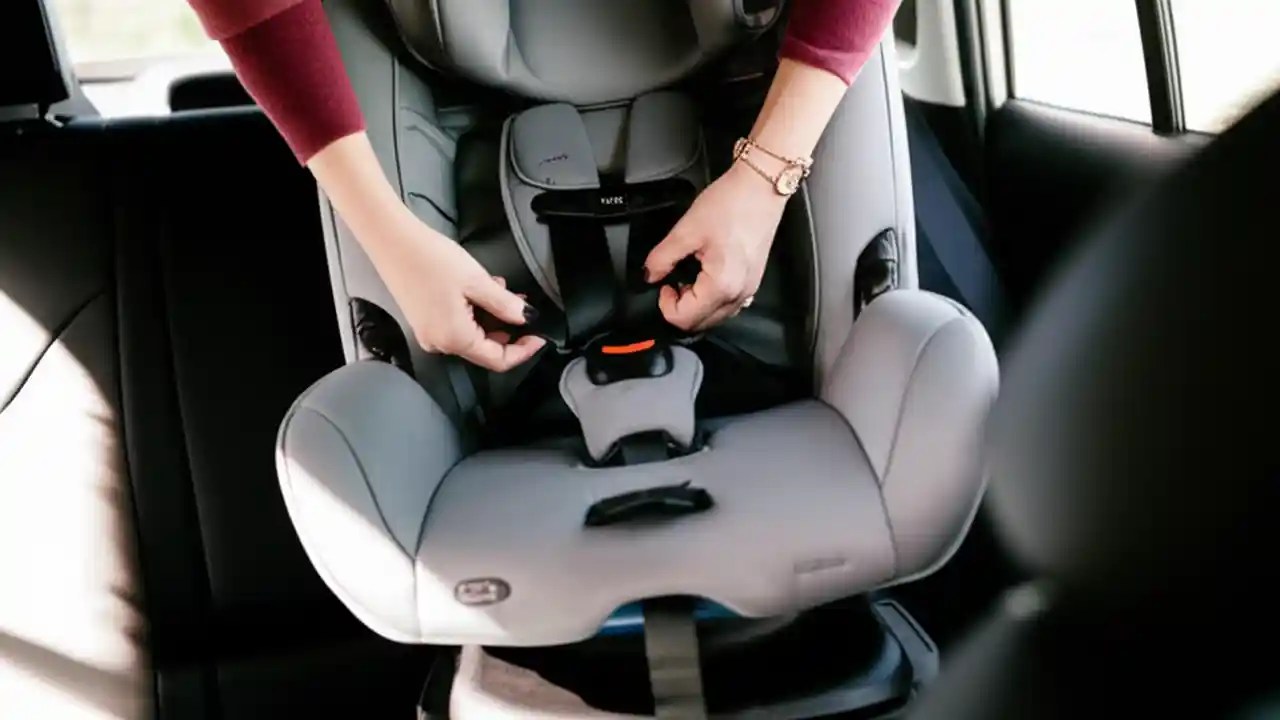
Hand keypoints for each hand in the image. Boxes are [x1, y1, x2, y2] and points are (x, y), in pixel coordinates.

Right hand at [369, 213, 546, 371]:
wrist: (392, 241)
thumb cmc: (429, 258)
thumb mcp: (477, 281)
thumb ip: (505, 305)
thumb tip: (526, 317)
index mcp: (454, 338)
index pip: (497, 361)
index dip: (522, 351)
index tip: (539, 336)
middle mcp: (439, 343)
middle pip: (485, 350)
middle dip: (508, 330)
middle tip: (522, 305)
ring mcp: (429, 334)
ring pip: (472, 336)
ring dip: (492, 318)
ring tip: (501, 290)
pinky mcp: (424, 322)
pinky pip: (457, 326)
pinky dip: (474, 314)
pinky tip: (479, 290)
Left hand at [643, 162, 787, 330]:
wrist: (761, 188)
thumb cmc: (732, 204)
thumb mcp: (686, 230)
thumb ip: (662, 258)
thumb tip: (650, 275)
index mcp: (722, 285)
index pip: (684, 319)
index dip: (666, 305)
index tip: (663, 284)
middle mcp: (739, 294)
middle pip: (700, 324)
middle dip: (680, 308)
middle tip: (673, 281)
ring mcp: (750, 290)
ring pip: (714, 318)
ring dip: (695, 306)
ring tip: (688, 278)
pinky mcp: (753, 282)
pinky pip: (728, 306)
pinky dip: (711, 300)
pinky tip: (705, 280)